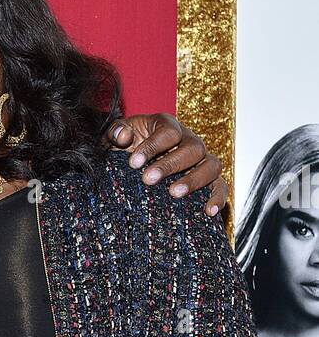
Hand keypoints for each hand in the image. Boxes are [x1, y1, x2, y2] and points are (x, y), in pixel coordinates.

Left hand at [107, 113, 227, 215]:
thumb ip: (116, 132)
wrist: (135, 162)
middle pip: (193, 148)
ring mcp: (201, 159)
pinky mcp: (207, 179)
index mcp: (167, 125)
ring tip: (174, 194)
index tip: (133, 163)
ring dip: (194, 180)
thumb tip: (123, 137)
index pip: (168, 131)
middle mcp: (189, 140)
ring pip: (211, 165)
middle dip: (170, 164)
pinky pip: (219, 186)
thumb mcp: (116, 137)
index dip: (152, 146)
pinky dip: (217, 197)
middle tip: (148, 179)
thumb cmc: (127, 147)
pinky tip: (207, 211)